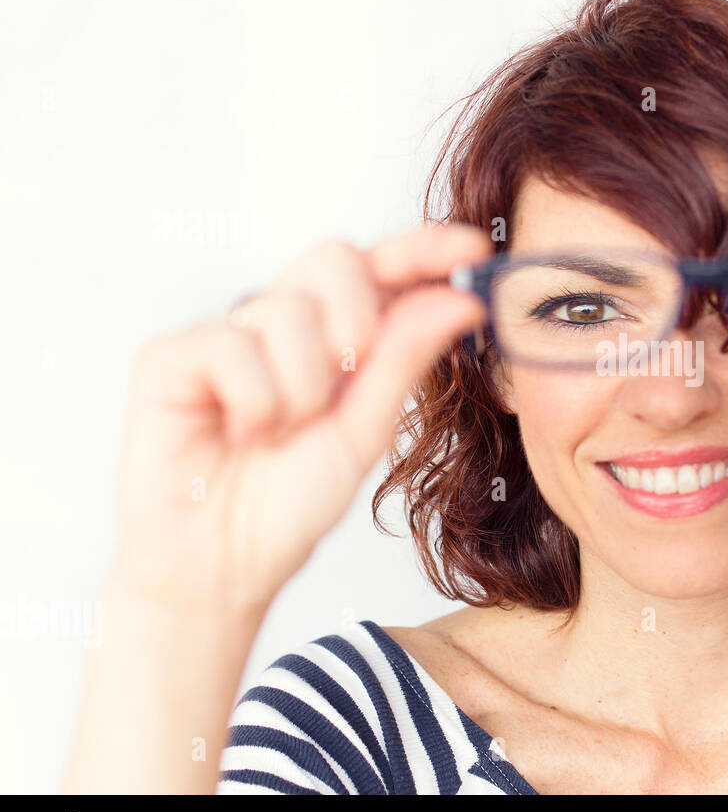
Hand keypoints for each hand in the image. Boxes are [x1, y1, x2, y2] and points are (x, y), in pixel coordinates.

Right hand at [113, 224, 489, 614]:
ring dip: (301, 390)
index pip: (381, 270)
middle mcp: (280, 323)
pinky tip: (237, 436)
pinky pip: (231, 346)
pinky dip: (251, 404)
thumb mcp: (365, 430)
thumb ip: (406, 359)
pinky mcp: (170, 355)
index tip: (473, 246)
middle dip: (358, 319)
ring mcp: (224, 333)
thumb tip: (460, 299)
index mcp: (334, 336)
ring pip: (286, 310)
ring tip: (277, 434)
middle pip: (333, 258)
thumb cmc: (289, 501)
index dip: (424, 250)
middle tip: (345, 379)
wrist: (224, 564)